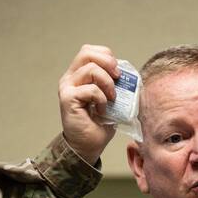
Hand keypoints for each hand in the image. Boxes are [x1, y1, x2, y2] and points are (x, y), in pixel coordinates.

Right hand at [58, 44, 121, 164]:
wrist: (88, 146)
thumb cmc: (99, 124)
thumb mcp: (111, 99)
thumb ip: (115, 84)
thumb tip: (130, 75)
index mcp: (79, 74)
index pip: (90, 51)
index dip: (107, 56)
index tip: (118, 73)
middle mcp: (70, 78)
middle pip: (87, 52)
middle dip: (108, 62)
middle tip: (118, 78)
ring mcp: (67, 87)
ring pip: (91, 69)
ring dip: (108, 84)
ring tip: (111, 99)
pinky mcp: (68, 99)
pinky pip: (90, 89)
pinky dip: (102, 99)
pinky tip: (102, 111)